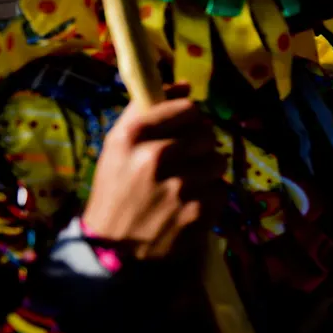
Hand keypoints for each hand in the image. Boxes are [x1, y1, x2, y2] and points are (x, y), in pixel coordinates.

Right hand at [81, 85, 225, 260]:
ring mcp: (178, 186)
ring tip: (185, 184)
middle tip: (184, 161)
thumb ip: (148, 110)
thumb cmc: (116, 189)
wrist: (111, 248)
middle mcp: (155, 157)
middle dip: (200, 146)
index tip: (183, 130)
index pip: (187, 108)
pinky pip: (221, 189)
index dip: (189, 118)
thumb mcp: (118, 145)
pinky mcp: (197, 211)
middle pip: (207, 133)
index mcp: (132, 136)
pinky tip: (189, 205)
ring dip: (206, 172)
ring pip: (218, 161)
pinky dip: (210, 197)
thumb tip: (186, 84)